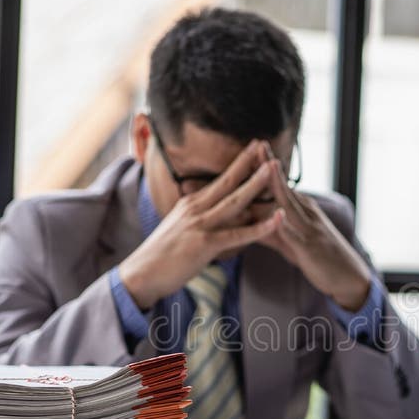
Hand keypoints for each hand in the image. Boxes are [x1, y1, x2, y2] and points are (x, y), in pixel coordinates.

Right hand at [119, 140, 281, 309]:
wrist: (141, 274)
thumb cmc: (162, 256)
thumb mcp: (180, 229)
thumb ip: (197, 220)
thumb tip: (213, 216)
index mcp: (190, 204)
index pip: (218, 181)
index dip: (236, 164)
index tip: (251, 149)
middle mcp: (194, 209)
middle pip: (227, 181)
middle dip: (247, 162)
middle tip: (264, 144)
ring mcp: (199, 225)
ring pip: (234, 201)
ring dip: (256, 183)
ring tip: (273, 167)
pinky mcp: (204, 244)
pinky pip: (238, 234)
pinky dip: (260, 228)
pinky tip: (277, 219)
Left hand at [259, 150, 371, 311]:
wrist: (349, 279)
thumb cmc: (319, 259)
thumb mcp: (292, 243)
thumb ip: (271, 231)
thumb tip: (249, 224)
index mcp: (302, 211)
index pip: (280, 185)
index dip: (265, 167)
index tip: (251, 147)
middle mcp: (307, 215)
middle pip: (284, 187)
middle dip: (270, 166)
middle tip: (257, 143)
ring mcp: (310, 230)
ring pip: (291, 205)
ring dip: (279, 186)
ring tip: (268, 165)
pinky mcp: (311, 249)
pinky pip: (297, 236)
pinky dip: (286, 225)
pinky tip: (277, 215)